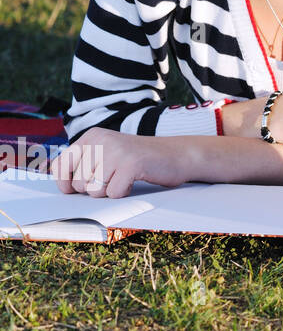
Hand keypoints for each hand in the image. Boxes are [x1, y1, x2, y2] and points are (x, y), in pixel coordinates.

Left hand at [49, 128, 195, 197]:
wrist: (177, 155)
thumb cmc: (139, 160)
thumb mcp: (106, 154)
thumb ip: (82, 163)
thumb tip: (58, 182)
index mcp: (92, 136)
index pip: (61, 165)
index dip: (66, 183)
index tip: (78, 186)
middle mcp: (101, 140)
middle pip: (78, 183)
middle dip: (94, 188)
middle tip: (114, 177)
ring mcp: (116, 151)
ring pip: (94, 190)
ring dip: (110, 191)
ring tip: (124, 177)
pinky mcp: (131, 164)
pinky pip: (113, 193)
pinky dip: (124, 192)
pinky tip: (134, 180)